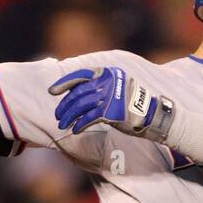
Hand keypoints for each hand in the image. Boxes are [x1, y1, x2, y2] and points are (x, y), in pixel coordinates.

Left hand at [49, 66, 171, 139]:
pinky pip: (89, 118)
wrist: (150, 114)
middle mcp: (107, 82)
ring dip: (69, 117)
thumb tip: (77, 92)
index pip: (80, 76)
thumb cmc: (130, 104)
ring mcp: (108, 96)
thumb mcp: (115, 88)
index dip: (64, 83)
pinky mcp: (110, 111)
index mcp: (106, 73)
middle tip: (59, 115)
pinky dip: (80, 124)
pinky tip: (75, 130)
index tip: (52, 91)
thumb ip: (99, 86)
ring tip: (62, 124)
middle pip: (78, 93)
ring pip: (81, 106)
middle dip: (65, 105)